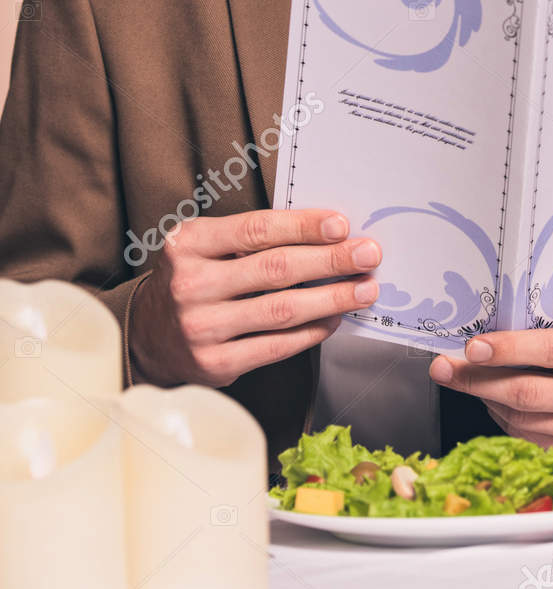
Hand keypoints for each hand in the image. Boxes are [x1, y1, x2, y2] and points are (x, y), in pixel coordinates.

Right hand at [128, 208, 381, 387]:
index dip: (303, 226)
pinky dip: (311, 332)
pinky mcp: (214, 363)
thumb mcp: (207, 247)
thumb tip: (327, 233)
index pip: (257, 230)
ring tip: (364, 289)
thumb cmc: (195, 279)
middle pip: (275, 269)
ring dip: (331, 298)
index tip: (342, 225)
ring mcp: (200, 327)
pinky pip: (275, 346)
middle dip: (330, 260)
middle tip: (369, 254)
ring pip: (281, 310)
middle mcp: (190, 284)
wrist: (148, 335)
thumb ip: (254, 238)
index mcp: (189, 243)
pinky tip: (334, 319)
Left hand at [427, 322, 552, 449]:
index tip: (473, 346)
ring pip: (523, 420)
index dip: (508, 349)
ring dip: (485, 400)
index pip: (552, 351)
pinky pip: (529, 439)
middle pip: (529, 393)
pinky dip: (503, 420)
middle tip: (445, 368)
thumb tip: (491, 333)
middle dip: (478, 380)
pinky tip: (492, 402)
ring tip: (466, 380)